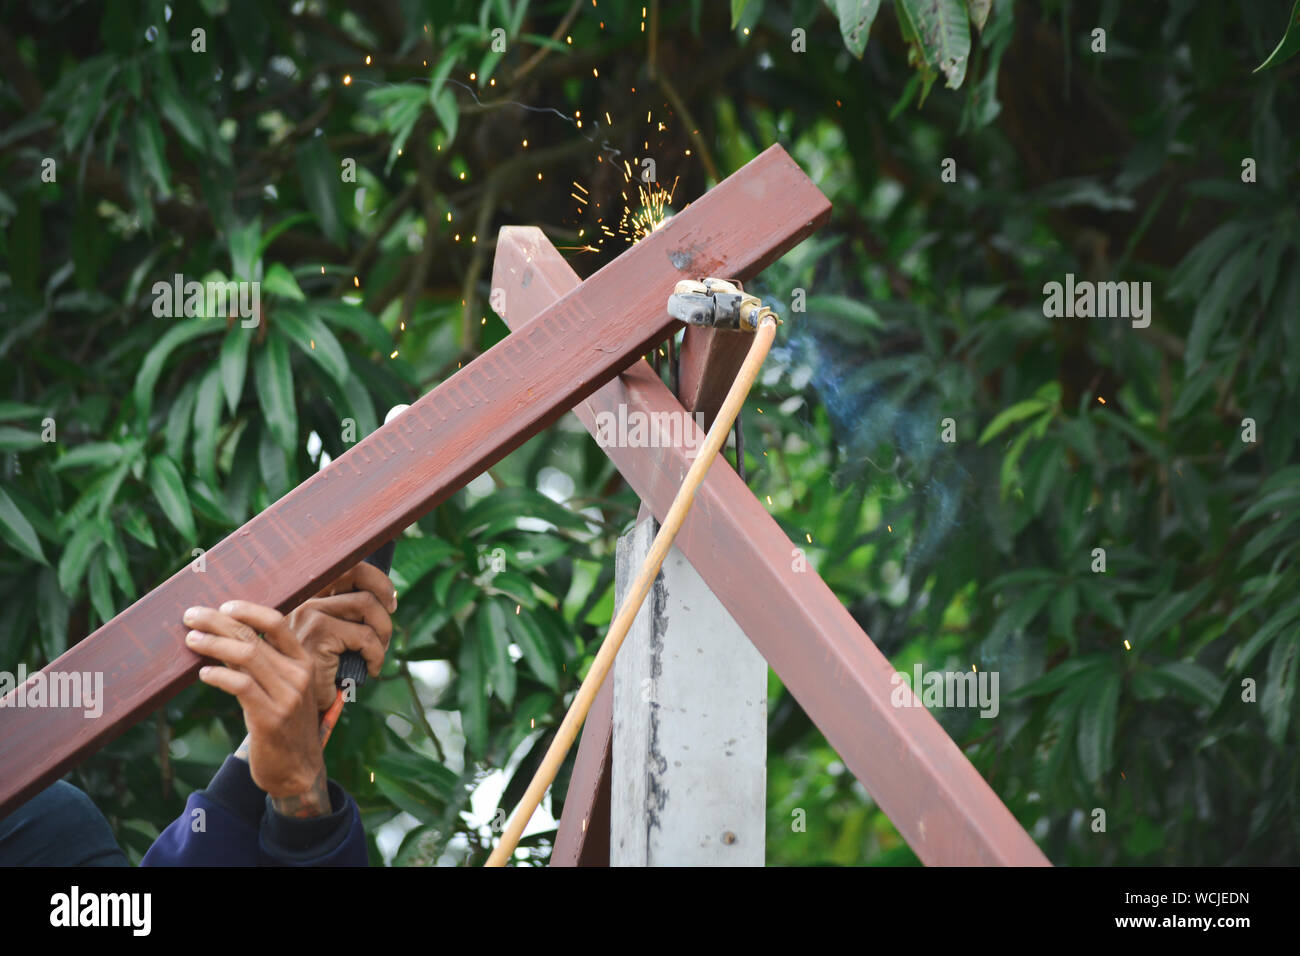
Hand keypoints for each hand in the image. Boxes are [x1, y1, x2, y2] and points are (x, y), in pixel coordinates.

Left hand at [183, 602, 329, 816]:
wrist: (298, 772)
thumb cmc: (284, 727)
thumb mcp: (280, 690)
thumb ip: (260, 665)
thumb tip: (224, 638)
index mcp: (304, 662)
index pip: (277, 623)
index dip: (248, 610)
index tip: (223, 606)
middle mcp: (299, 675)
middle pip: (254, 636)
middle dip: (218, 622)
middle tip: (191, 616)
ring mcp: (287, 696)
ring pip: (246, 656)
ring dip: (213, 644)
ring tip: (191, 640)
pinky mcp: (271, 718)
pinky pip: (241, 686)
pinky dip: (218, 675)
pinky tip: (203, 673)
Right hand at [287, 562, 396, 706]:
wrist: (300, 704)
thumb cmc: (325, 671)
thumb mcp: (338, 635)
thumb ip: (352, 612)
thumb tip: (390, 595)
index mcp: (310, 594)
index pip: (347, 566)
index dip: (376, 579)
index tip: (390, 600)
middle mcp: (306, 597)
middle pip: (358, 573)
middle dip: (384, 595)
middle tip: (389, 619)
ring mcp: (308, 612)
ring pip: (367, 604)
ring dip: (384, 630)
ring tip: (377, 653)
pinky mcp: (317, 633)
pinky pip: (365, 636)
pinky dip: (377, 655)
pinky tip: (372, 669)